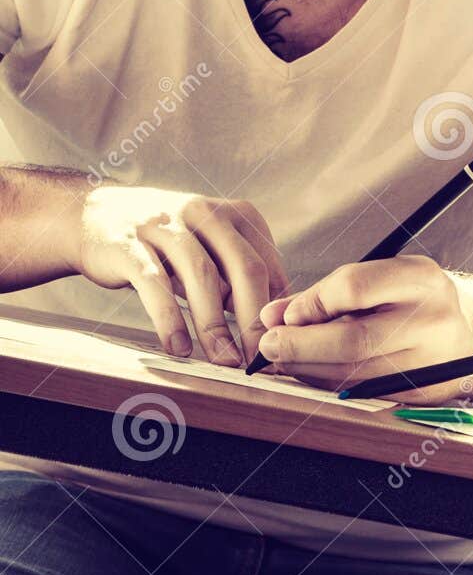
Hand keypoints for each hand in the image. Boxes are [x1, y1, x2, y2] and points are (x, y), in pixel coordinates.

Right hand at [77, 185, 289, 364]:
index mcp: (235, 214)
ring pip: (203, 277)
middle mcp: (205, 212)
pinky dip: (170, 319)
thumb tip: (270, 326)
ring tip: (224, 361)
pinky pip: (155, 285)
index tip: (278, 344)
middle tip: (258, 358)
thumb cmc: (165, 243)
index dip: (276, 308)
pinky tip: (178, 348)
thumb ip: (239, 278)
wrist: (93, 217)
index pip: (269, 264)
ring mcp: (166, 225)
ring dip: (216, 325)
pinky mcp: (130, 244)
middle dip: (254, 319)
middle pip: (245, 267)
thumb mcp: (209, 249)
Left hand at [254, 256, 472, 393]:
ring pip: (354, 375)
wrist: (465, 334)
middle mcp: (432, 321)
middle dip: (301, 346)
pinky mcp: (422, 396)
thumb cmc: (411, 300)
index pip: (355, 288)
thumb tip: (271, 315)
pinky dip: (328, 386)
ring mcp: (431, 363)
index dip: (312, 304)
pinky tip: (310, 376)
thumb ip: (325, 293)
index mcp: (421, 280)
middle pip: (353, 340)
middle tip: (268, 346)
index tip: (285, 315)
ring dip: (307, 370)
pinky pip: (363, 395)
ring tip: (282, 361)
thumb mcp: (380, 278)